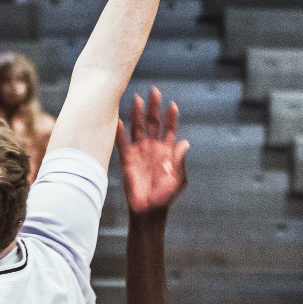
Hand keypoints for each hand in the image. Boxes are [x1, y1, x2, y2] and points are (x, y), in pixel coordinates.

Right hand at [117, 87, 188, 214]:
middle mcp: (152, 148)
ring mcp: (139, 152)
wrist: (148, 211)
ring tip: (136, 99)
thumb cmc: (165, 197)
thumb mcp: (177, 180)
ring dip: (137, 114)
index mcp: (166, 151)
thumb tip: (185, 143)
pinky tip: (117, 121)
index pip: (169, 129)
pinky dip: (119, 132)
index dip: (171, 117)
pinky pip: (121, 143)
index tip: (172, 104)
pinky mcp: (126, 160)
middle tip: (153, 91)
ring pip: (137, 128)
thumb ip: (179, 162)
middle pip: (152, 123)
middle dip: (154, 107)